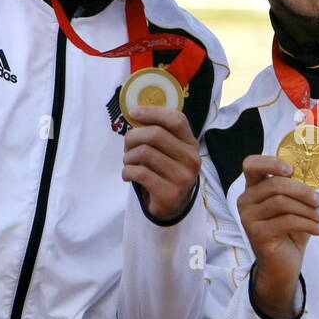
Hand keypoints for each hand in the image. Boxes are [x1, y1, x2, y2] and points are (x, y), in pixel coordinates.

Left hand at [122, 106, 201, 221]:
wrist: (171, 206)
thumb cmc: (164, 171)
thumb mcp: (169, 151)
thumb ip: (158, 133)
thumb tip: (135, 114)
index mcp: (191, 144)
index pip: (176, 119)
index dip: (153, 112)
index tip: (133, 113)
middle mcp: (191, 159)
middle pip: (155, 134)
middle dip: (133, 137)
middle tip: (127, 146)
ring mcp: (183, 177)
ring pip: (145, 153)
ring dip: (128, 157)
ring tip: (128, 163)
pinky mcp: (170, 193)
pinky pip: (140, 173)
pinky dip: (127, 172)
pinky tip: (128, 175)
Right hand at [238, 155, 318, 318]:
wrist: (282, 265)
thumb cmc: (289, 232)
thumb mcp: (293, 206)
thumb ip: (295, 189)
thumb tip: (312, 175)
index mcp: (253, 189)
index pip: (251, 165)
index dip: (271, 163)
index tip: (291, 171)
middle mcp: (246, 201)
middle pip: (275, 184)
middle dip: (303, 191)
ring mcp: (249, 218)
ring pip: (282, 202)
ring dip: (307, 209)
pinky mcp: (257, 234)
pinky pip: (286, 221)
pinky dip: (308, 224)